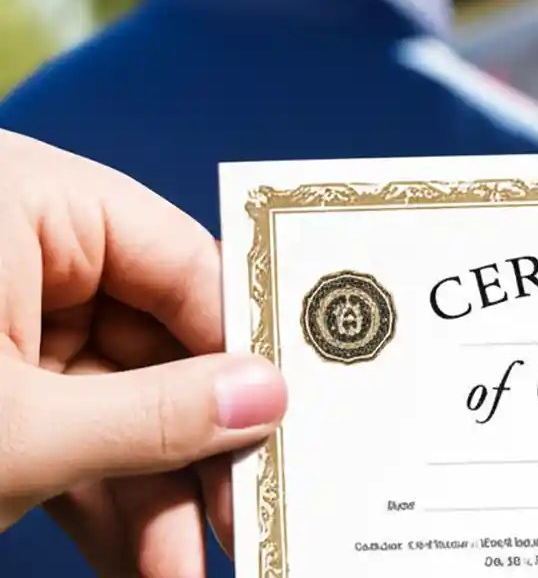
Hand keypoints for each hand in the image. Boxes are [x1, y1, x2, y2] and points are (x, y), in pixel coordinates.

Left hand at [0, 131, 286, 574]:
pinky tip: (136, 562)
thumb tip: (272, 400)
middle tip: (246, 520)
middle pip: (160, 340)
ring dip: (152, 492)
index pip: (184, 259)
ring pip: (119, 398)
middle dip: (197, 446)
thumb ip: (160, 413)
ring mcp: (5, 322)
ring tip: (179, 571)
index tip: (299, 416)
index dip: (247, 343)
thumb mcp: (18, 431)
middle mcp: (23, 249)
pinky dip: (100, 498)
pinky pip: (72, 431)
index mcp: (27, 205)